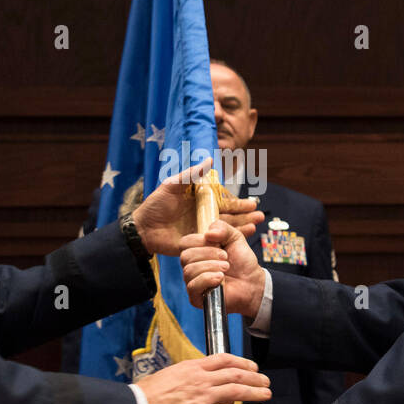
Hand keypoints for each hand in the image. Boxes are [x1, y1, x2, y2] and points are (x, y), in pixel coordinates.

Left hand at [131, 158, 263, 256]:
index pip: (223, 201)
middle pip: (229, 215)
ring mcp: (202, 229)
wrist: (143, 228)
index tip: (252, 202)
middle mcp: (204, 215)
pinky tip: (242, 237)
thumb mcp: (172, 186)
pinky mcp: (198, 242)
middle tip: (260, 215)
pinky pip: (216, 241)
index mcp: (200, 200)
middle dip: (245, 215)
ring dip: (242, 226)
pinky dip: (229, 239)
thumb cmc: (155, 205)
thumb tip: (210, 160)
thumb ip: (191, 175)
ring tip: (256, 225)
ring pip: (226, 228)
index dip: (237, 203)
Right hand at [138, 354, 270, 403]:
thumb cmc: (147, 395)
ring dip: (256, 392)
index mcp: (192, 367)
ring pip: (238, 392)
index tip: (252, 366)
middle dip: (254, 377)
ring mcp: (203, 398)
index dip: (242, 362)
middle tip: (265, 380)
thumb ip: (185, 375)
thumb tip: (193, 377)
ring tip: (267, 394)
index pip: (224, 359)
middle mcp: (201, 380)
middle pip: (236, 374)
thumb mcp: (168, 375)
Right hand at [180, 219, 265, 316]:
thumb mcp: (235, 237)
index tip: (219, 244)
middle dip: (208, 254)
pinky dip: (207, 279)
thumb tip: (208, 233)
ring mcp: (192, 282)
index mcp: (197, 251)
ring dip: (210, 266)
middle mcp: (191, 266)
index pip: (184, 242)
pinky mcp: (195, 297)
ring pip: (189, 270)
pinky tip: (220, 279)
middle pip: (185, 256)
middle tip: (226, 258)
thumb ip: (222, 228)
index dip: (200, 241)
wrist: (252, 282)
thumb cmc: (242, 261)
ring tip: (226, 268)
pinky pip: (192, 285)